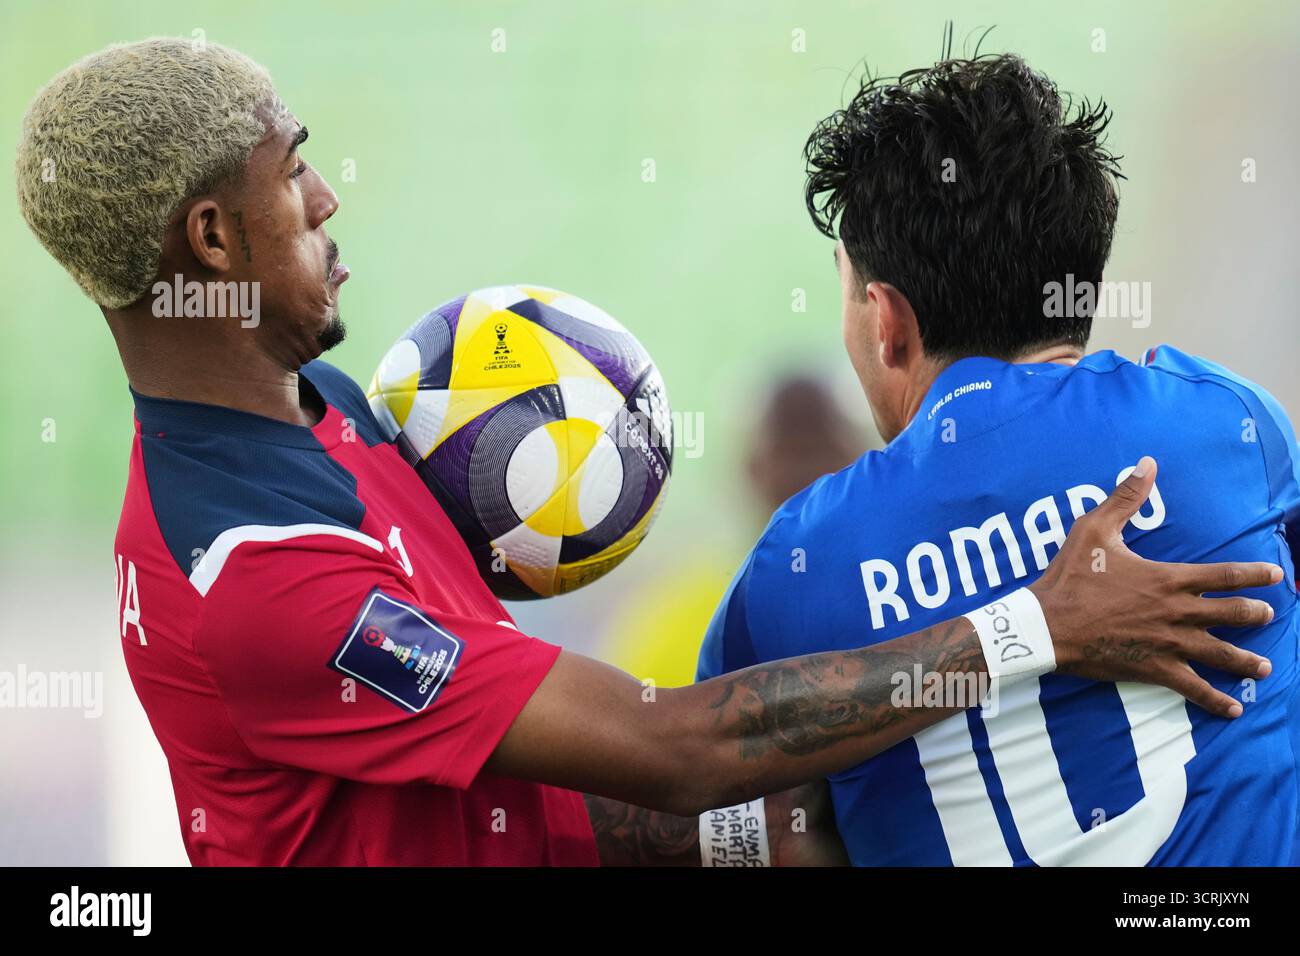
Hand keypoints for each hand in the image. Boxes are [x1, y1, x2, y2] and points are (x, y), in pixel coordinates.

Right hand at [1029, 456, 1279, 716]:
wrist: (1048, 624)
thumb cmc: (1070, 577)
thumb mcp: (1094, 529)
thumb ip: (1125, 498)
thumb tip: (1147, 463)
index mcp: (1168, 579)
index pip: (1224, 576)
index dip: (1254, 575)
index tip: (1275, 576)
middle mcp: (1176, 612)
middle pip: (1231, 614)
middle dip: (1255, 615)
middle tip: (1269, 616)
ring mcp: (1168, 644)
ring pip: (1221, 654)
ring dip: (1247, 661)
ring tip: (1264, 667)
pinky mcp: (1154, 669)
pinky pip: (1193, 688)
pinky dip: (1215, 700)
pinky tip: (1234, 708)